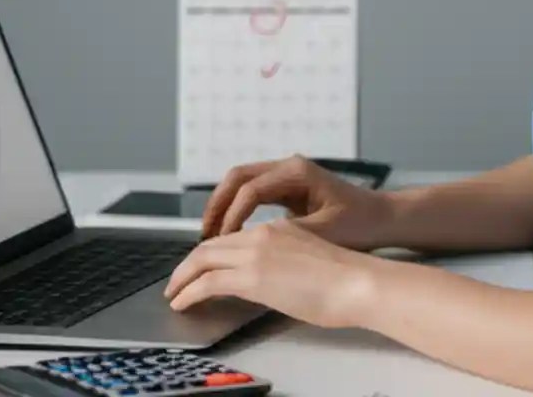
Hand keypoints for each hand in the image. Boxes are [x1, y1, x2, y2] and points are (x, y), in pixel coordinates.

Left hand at [164, 219, 379, 328]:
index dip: (212, 253)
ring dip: (182, 278)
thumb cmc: (349, 279)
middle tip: (177, 281)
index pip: (233, 238)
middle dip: (188, 264)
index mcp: (279, 229)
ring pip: (203, 259)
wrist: (359, 282)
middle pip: (211, 245)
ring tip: (174, 293)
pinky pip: (206, 282)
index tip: (202, 268)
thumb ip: (287, 264)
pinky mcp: (251, 276)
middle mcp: (263, 235)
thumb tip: (274, 282)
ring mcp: (255, 253)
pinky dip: (188, 292)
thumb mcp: (312, 261)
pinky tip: (182, 303)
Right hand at [201, 155, 393, 249]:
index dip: (233, 216)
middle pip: (237, 177)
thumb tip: (251, 245)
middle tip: (204, 235)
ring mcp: (287, 175)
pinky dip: (238, 210)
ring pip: (241, 182)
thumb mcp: (325, 233)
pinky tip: (231, 234)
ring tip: (211, 236)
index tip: (223, 243)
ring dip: (224, 206)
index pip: (251, 190)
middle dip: (218, 205)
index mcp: (297, 172)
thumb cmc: (361, 225)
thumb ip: (288, 235)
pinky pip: (252, 193)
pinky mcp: (287, 188)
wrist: (384, 219)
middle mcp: (288, 166)